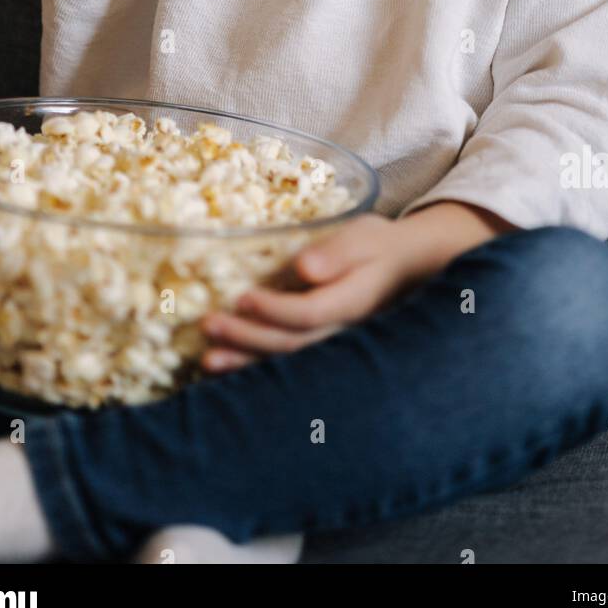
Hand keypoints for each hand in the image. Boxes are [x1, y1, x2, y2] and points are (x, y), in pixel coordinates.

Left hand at [199, 212, 434, 373]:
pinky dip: (252, 368)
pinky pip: (283, 363)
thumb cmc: (375, 246)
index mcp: (351, 303)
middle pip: (290, 343)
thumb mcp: (362, 237)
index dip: (275, 310)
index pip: (310, 314)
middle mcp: (339, 332)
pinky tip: (223, 370)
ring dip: (244, 361)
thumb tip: (305, 267)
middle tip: (209, 323)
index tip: (243, 296)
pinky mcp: (316, 345)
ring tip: (207, 360)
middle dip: (247, 337)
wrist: (399, 269)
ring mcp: (328, 345)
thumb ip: (337, 253)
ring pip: (284, 362)